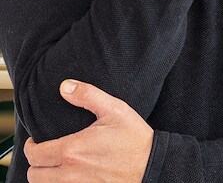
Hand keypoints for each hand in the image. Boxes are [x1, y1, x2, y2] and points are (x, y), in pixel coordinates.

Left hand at [25, 80, 152, 182]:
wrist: (154, 164)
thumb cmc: (136, 138)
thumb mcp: (115, 110)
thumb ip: (88, 95)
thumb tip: (65, 86)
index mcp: (72, 150)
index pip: (33, 154)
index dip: (31, 146)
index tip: (37, 142)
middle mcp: (71, 172)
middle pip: (34, 175)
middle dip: (36, 163)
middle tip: (45, 154)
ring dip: (47, 176)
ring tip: (55, 166)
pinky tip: (71, 175)